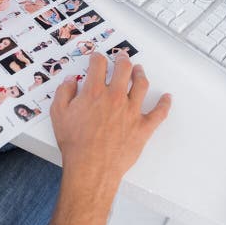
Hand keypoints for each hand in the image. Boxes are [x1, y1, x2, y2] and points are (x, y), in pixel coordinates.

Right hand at [50, 52, 170, 185]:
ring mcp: (131, 111)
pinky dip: (165, 104)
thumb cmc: (75, 144)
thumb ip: (64, 93)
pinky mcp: (143, 127)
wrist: (91, 167)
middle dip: (122, 59)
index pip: (98, 65)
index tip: (97, 58)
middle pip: (124, 69)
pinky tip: (167, 98)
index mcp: (94, 92)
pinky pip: (159, 113)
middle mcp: (115, 97)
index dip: (97, 58)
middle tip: (121, 57)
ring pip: (141, 84)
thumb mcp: (58, 114)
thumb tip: (70, 81)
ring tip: (139, 70)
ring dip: (140, 74)